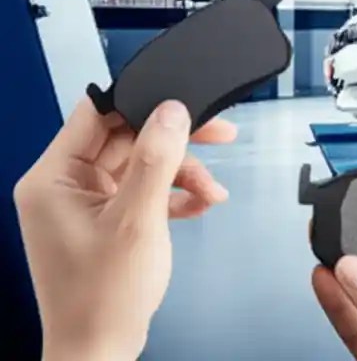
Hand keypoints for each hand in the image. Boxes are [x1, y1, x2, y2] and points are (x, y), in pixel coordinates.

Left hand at [14, 97, 236, 360]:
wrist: (98, 350)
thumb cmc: (102, 298)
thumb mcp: (137, 221)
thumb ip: (155, 161)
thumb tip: (171, 111)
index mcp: (52, 178)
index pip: (96, 115)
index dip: (141, 104)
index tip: (184, 104)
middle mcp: (63, 186)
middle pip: (126, 137)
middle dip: (175, 144)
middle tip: (220, 135)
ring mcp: (83, 204)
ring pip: (141, 164)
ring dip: (180, 173)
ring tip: (212, 192)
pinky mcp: (104, 220)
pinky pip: (142, 190)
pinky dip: (173, 195)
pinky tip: (199, 205)